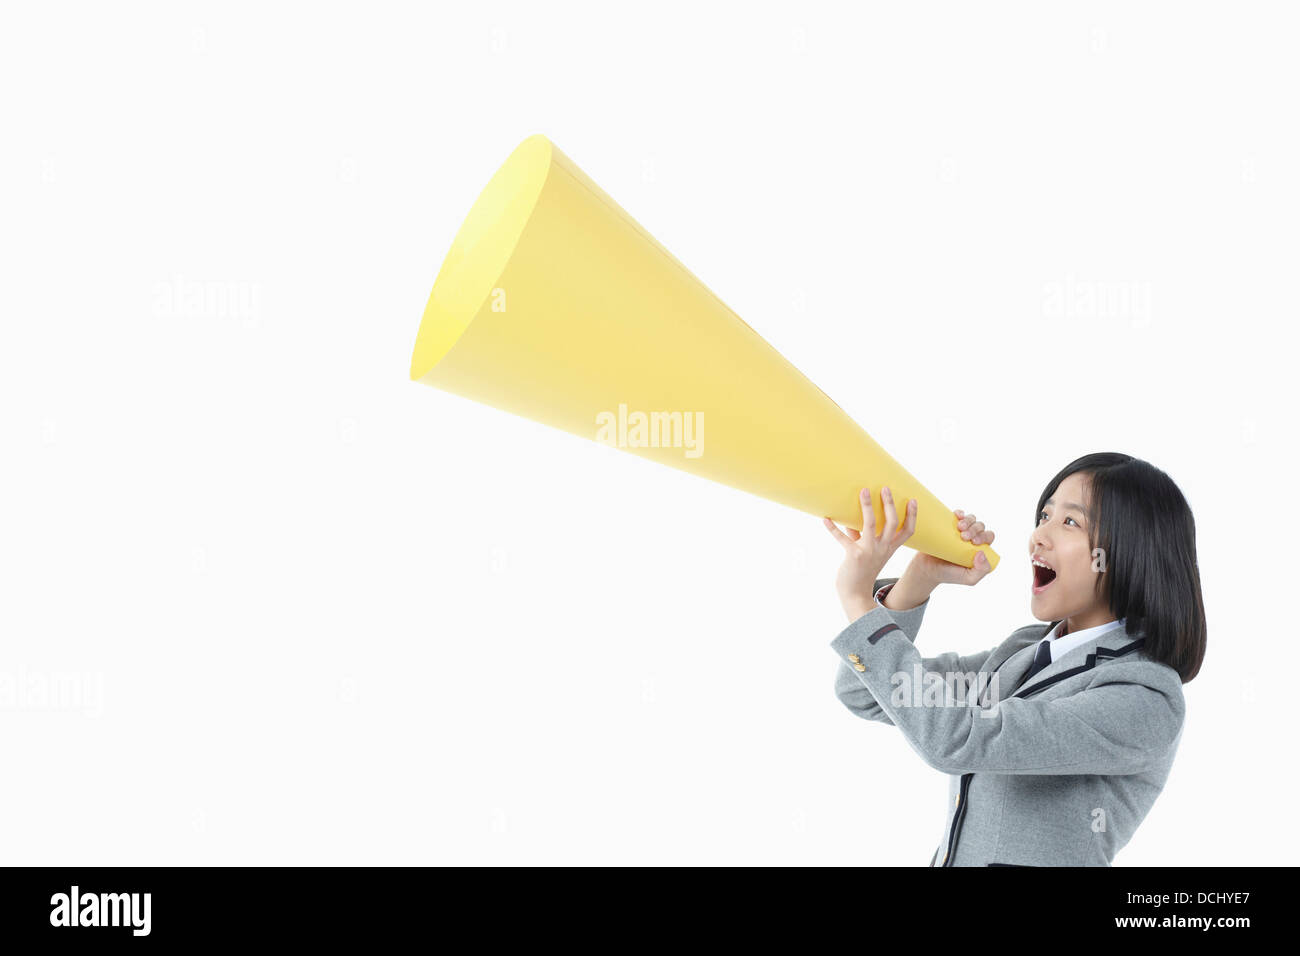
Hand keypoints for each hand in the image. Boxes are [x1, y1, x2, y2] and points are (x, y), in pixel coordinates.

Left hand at [823, 485, 916, 620]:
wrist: (855, 595)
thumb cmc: (860, 571)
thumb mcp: (865, 552)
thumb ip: (859, 535)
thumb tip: (848, 520)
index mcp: (889, 548)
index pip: (907, 531)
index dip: (912, 516)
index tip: (913, 500)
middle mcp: (882, 548)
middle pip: (891, 522)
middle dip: (889, 504)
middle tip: (884, 488)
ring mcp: (869, 551)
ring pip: (871, 524)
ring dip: (866, 506)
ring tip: (863, 491)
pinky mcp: (854, 555)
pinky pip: (843, 538)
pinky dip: (833, 528)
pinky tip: (825, 519)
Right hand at [903, 506, 995, 586]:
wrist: (927, 569)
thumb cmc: (949, 575)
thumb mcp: (969, 579)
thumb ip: (982, 571)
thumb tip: (982, 553)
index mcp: (980, 548)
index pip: (988, 537)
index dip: (984, 536)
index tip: (973, 542)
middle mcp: (972, 538)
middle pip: (981, 526)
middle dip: (975, 529)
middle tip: (964, 536)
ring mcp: (960, 531)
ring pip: (972, 519)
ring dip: (968, 520)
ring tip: (959, 527)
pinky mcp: (948, 525)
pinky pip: (959, 514)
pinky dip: (960, 513)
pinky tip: (957, 515)